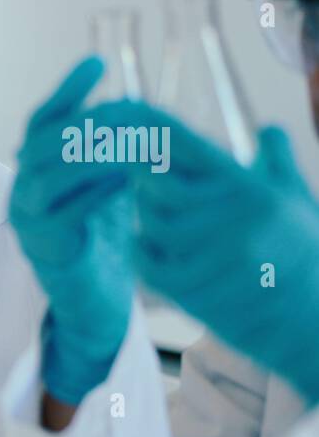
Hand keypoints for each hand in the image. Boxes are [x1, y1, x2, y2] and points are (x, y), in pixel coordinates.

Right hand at [9, 57, 136, 405]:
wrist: (94, 304)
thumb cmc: (103, 242)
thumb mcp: (104, 185)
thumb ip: (104, 152)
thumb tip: (127, 103)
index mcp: (34, 172)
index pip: (43, 121)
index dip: (67, 91)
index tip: (97, 62)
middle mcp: (23, 192)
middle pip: (40, 143)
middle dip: (81, 121)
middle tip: (122, 110)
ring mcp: (28, 223)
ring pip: (47, 175)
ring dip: (89, 154)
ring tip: (126, 141)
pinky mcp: (44, 252)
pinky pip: (64, 216)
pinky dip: (94, 194)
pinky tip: (125, 181)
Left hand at [133, 119, 318, 403]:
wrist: (310, 319)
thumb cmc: (301, 253)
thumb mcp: (295, 200)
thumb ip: (278, 162)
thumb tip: (270, 129)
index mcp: (252, 190)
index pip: (191, 147)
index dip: (156, 131)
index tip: (134, 117)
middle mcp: (236, 217)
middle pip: (158, 189)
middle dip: (145, 188)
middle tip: (145, 188)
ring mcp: (217, 254)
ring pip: (152, 227)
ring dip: (146, 225)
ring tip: (156, 227)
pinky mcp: (200, 288)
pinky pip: (150, 266)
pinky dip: (142, 258)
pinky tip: (147, 254)